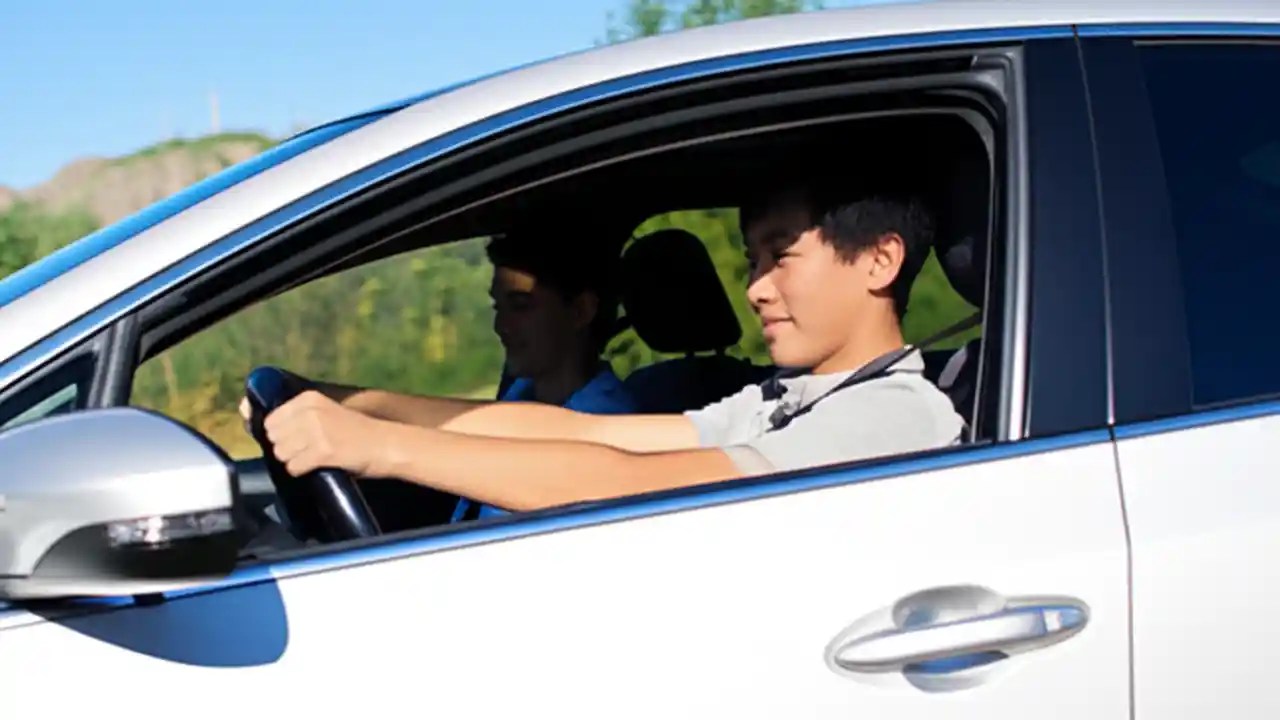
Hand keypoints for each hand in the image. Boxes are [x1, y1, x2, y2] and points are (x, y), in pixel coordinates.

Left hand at [262, 390, 386, 477]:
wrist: (387, 445)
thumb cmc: (356, 432)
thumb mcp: (324, 413)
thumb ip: (291, 414)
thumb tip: (242, 409)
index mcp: (309, 398)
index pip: (270, 420)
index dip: (280, 435)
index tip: (297, 439)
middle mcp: (310, 412)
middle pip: (274, 439)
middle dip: (287, 448)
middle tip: (309, 450)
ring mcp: (316, 431)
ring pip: (282, 454)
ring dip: (295, 460)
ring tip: (316, 457)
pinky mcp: (323, 451)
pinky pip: (294, 467)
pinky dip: (303, 471)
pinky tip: (320, 466)